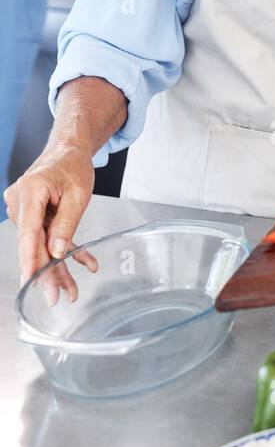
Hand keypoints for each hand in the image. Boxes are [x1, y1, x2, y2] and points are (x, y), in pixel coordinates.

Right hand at [3, 144, 98, 302]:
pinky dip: (61, 249)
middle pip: (33, 243)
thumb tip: (56, 253)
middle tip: (57, 296)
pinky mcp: (29, 214)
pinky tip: (82, 263)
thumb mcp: (78, 194)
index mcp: (32, 190)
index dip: (31, 260)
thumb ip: (66, 224)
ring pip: (39, 244)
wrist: (67, 150)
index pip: (29, 232)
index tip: (32, 281)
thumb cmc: (73, 165)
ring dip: (57, 266)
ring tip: (71, 289)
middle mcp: (20, 200)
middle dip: (47, 272)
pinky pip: (43, 236)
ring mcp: (22, 208)